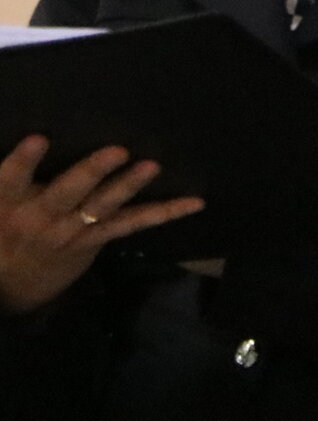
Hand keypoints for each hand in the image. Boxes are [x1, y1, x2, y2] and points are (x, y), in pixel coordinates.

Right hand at [0, 137, 202, 315]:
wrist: (11, 283)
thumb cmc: (4, 225)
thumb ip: (11, 176)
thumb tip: (30, 137)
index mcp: (9, 202)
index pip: (11, 178)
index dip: (24, 160)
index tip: (39, 138)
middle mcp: (41, 217)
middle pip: (66, 192)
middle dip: (91, 172)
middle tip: (117, 150)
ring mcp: (73, 231)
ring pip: (102, 206)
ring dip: (128, 186)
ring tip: (151, 166)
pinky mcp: (98, 238)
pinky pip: (134, 224)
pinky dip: (166, 213)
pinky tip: (195, 202)